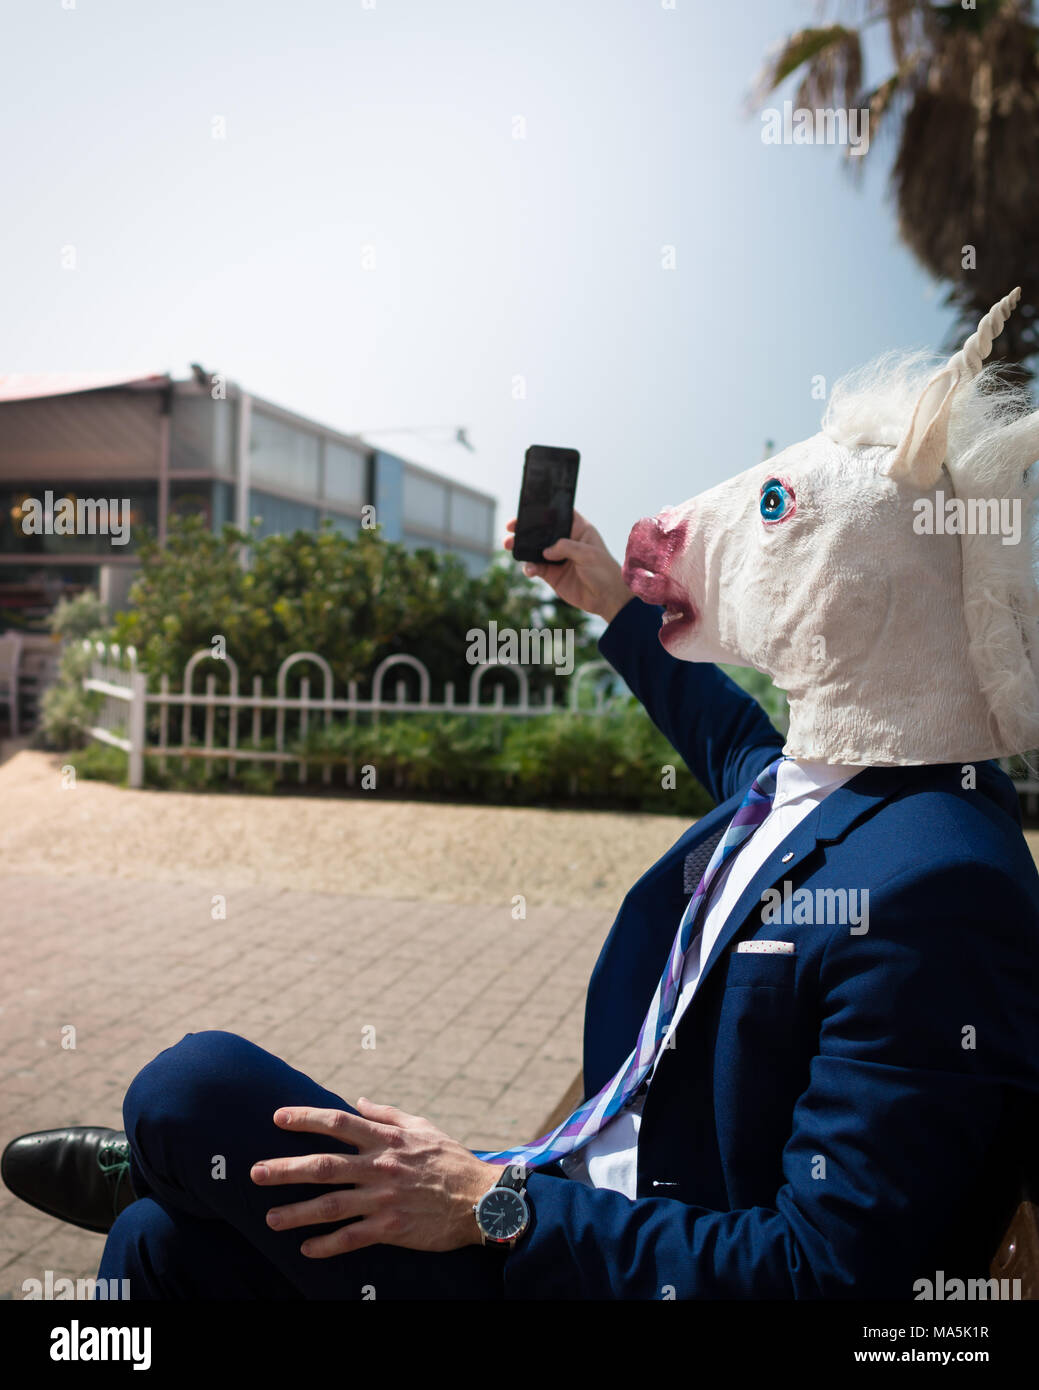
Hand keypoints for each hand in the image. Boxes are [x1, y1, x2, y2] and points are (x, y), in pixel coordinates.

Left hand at [250, 1099, 503, 1257]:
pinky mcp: (391, 1229)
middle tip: (255, 1173)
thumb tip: (358, 1101)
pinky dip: (327, 1244)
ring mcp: (384, 1199)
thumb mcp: (423, 1126)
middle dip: (286, 1169)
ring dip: (297, 1212)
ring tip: (271, 1217)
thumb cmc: (451, 1159)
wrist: (482, 1200)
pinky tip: (306, 1248)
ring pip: (331, 1205)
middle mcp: (381, 1167)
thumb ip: (388, 1114)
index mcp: (387, 1140)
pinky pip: (352, 1237)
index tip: (278, 1117)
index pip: (338, 1123)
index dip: (306, 1118)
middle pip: (324, 1166)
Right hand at [503, 509, 633, 622]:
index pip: (559, 515)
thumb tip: (546, 551)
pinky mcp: (552, 574)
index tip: (528, 509)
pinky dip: (529, 568)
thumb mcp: (588, 554)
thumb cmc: (604, 572)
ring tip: (510, 546)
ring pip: (535, 549)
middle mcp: (566, 542)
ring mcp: (558, 558)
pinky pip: (535, 567)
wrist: (607, 599)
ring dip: (521, 547)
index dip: (544, 511)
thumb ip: (566, 548)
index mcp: (579, 530)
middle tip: (511, 528)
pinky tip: (529, 570)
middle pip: (542, 531)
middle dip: (526, 529)